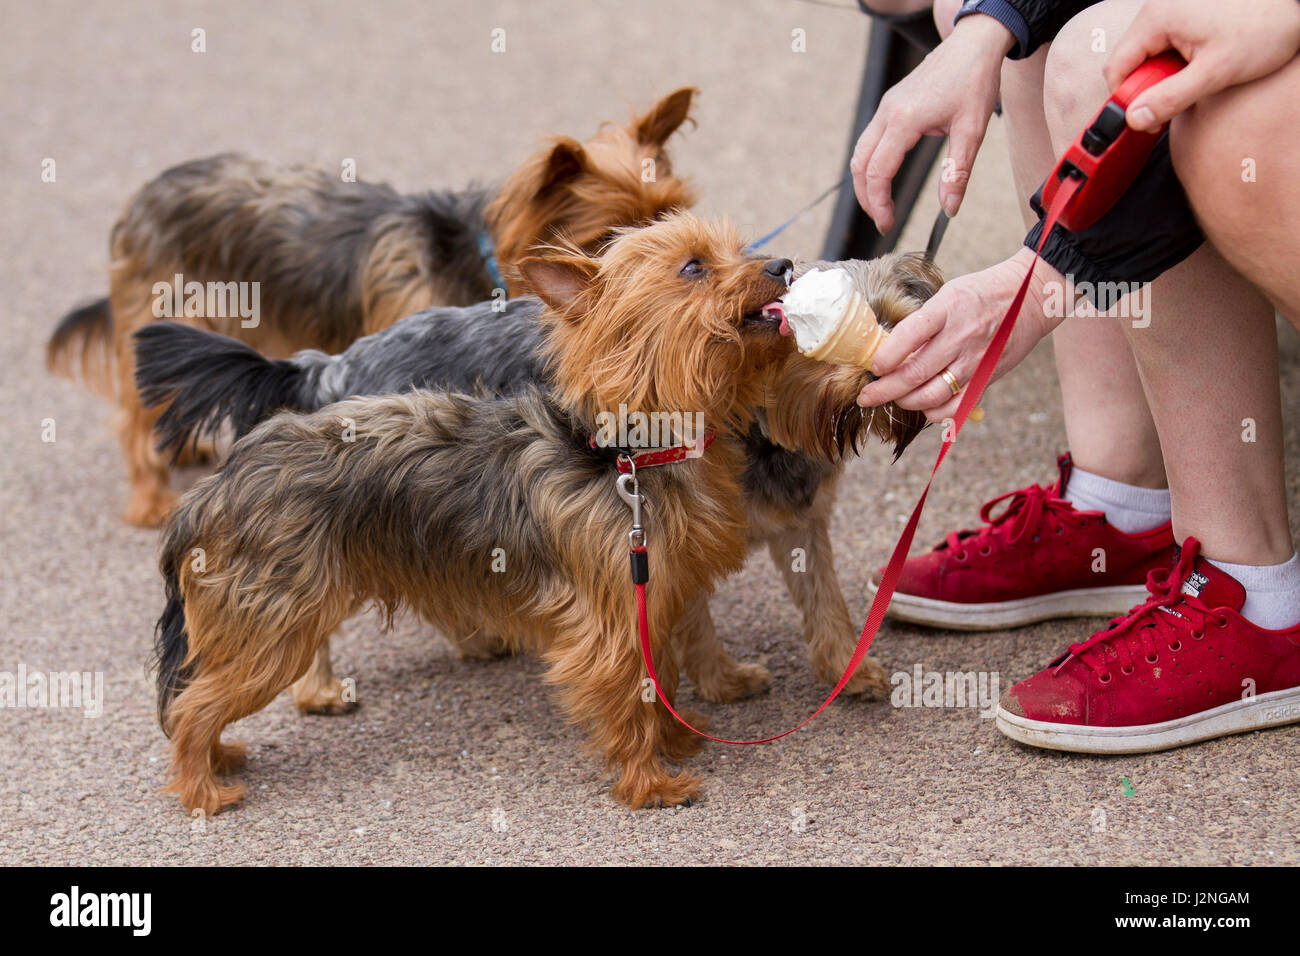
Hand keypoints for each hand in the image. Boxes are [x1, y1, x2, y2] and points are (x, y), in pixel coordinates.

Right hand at [850, 14, 1013, 232]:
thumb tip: (949, 209)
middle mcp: (888, 113)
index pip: (878, 172)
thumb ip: (957, 172)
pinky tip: (886, 176)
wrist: (973, 44)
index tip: (888, 223)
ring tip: (882, 203)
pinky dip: (871, 163)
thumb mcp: (972, 130)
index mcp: (905, 120)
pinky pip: (870, 139)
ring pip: (860, 152)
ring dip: (866, 181)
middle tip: (883, 220)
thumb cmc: (974, 81)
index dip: (879, 203)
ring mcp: (886, 107)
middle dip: (866, 197)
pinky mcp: (890, 105)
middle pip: (860, 165)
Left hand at [856, 249, 1062, 421]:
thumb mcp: (948, 294)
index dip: (886, 356)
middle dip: (883, 390)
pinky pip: (956, 407)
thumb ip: (922, 322)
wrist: (1030, 298)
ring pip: (931, 395)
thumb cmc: (981, 294)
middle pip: (914, 373)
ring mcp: (975, 361)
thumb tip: (889, 351)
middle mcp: (961, 336)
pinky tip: (924, 406)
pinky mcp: (987, 378)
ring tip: (892, 398)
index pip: (909, 335)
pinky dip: (934, 413)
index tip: (873, 366)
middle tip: (866, 396)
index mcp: (948, 308)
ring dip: (905, 402)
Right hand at [1106, 0, 1299, 130]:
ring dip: (1164, 76)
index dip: (1127, 99)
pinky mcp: (1185, 14)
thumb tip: (1135, 119)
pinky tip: (1199, 66)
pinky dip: (1175, 63)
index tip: (1148, 118)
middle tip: (1177, 100)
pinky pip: (1164, 46)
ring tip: (1195, 80)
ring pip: (1148, 56)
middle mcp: (1159, 9)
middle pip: (1131, 62)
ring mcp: (1171, 9)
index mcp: (1157, 18)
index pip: (1117, 68)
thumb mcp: (1214, 73)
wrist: (1295, 9)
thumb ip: (1170, 98)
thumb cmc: (1263, 30)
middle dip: (1149, 87)